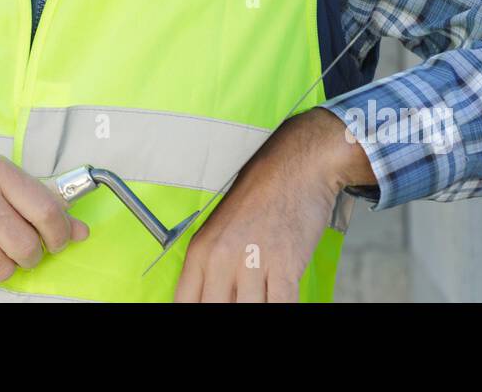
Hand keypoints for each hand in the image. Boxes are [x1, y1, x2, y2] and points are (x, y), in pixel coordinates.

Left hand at [174, 109, 352, 301]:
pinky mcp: (284, 266)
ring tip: (262, 297)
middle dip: (230, 312)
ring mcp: (251, 263)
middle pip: (215, 309)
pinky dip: (282, 307)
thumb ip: (213, 267)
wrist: (297, 166)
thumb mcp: (221, 228)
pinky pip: (280, 305)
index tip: (213, 308)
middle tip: (243, 300)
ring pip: (249, 311)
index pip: (185, 303)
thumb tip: (214, 296)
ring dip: (258, 306)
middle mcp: (220, 259)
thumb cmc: (262, 194)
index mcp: (200, 250)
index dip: (195, 315)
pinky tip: (281, 298)